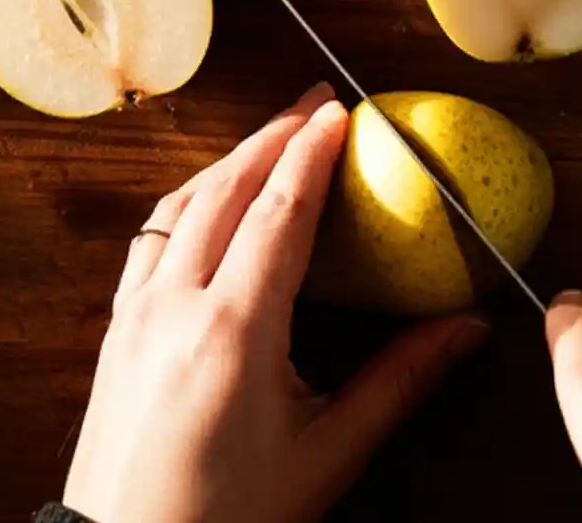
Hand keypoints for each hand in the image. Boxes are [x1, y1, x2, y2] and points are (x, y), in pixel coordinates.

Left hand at [64, 82, 489, 522]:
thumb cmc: (229, 517)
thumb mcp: (329, 453)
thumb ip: (400, 381)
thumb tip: (466, 330)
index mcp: (234, 332)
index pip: (280, 214)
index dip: (313, 156)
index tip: (340, 113)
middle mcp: (174, 308)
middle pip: (225, 191)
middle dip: (272, 136)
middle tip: (314, 101)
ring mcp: (134, 316)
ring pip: (179, 207)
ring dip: (228, 161)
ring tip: (270, 136)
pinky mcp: (115, 332)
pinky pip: (151, 240)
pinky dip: (188, 201)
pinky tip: (209, 200)